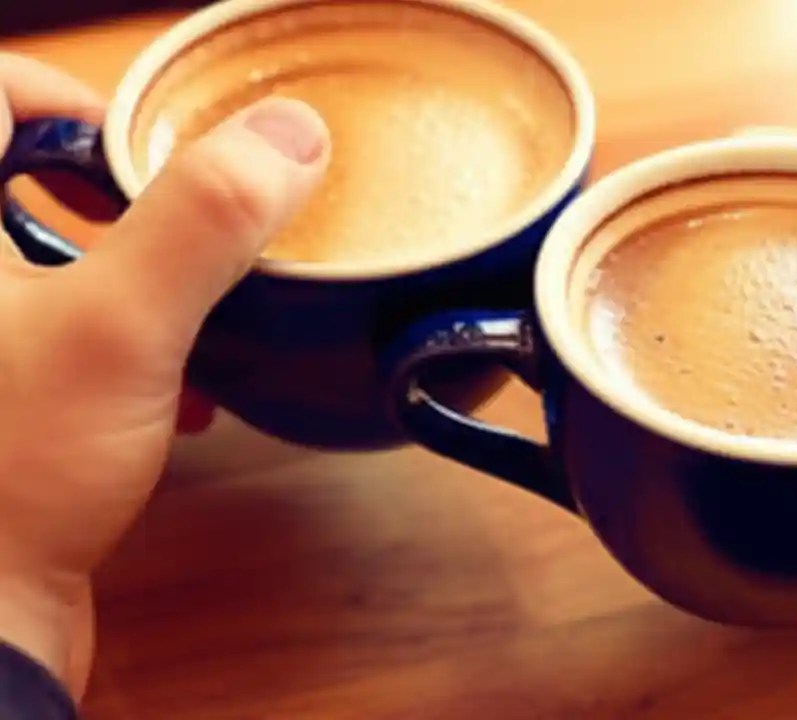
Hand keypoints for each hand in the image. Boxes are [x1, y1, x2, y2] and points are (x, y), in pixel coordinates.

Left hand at [0, 55, 328, 695]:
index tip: (138, 141)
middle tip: (186, 224)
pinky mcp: (9, 398)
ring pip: (56, 261)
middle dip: (122, 201)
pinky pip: (70, 335)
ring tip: (193, 314)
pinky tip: (178, 395)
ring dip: (137, 279)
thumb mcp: (122, 330)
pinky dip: (133, 346)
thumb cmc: (10, 476)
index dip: (62, 98)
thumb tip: (285, 139)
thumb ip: (203, 223)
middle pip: (28, 180)